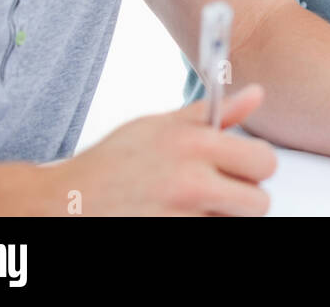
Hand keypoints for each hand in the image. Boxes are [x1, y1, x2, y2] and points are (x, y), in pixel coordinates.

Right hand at [47, 84, 276, 215]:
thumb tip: (256, 94)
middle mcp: (191, 183)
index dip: (256, 166)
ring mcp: (180, 217)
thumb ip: (214, 113)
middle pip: (259, 204)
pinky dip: (197, 226)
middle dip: (244, 200)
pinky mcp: (172, 237)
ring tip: (189, 206)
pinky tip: (174, 216)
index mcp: (194, 145)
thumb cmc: (112, 163)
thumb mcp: (161, 125)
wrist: (65, 203)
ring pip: (233, 224)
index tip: (241, 168)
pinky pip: (207, 233)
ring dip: (220, 218)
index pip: (264, 161)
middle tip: (218, 193)